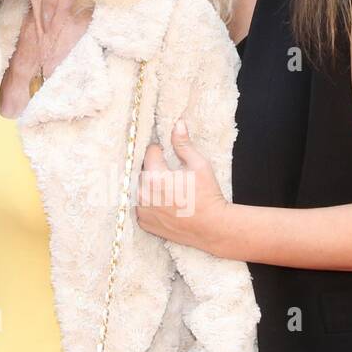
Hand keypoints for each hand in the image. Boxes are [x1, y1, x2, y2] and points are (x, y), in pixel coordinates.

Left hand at [135, 118, 230, 253]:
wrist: (213, 228)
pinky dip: (148, 202)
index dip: (160, 151)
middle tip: (170, 174)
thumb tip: (177, 123)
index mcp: (154, 177)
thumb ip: (183, 144)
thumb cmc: (208, 195)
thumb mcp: (199, 165)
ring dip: (148, 185)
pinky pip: (139, 205)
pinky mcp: (144, 222)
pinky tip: (163, 202)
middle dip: (153, 168)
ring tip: (167, 189)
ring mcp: (142, 210)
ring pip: (138, 188)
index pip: (149, 152)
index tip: (168, 155)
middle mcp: (143, 194)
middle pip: (141, 170)